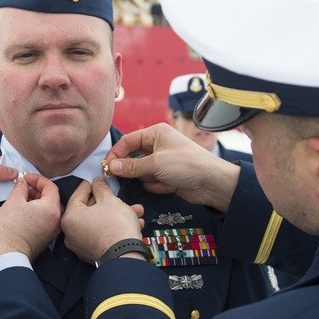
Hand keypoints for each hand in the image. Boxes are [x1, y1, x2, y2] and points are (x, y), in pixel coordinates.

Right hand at [0, 172, 60, 263]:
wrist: (7, 255)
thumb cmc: (9, 230)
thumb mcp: (13, 201)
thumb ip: (21, 187)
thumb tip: (23, 182)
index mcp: (51, 209)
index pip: (50, 186)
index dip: (37, 179)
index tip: (26, 177)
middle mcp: (56, 220)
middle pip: (50, 197)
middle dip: (36, 189)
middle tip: (22, 187)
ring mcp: (52, 230)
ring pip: (47, 209)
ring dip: (35, 200)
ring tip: (20, 198)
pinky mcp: (45, 237)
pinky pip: (44, 219)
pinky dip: (36, 212)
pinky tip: (22, 211)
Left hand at [61, 178, 144, 263]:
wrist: (124, 256)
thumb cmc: (115, 225)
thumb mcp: (110, 200)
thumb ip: (102, 188)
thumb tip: (97, 182)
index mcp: (70, 217)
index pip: (78, 196)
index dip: (89, 186)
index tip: (95, 180)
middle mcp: (71, 233)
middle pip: (90, 211)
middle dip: (108, 202)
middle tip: (118, 195)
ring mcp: (81, 246)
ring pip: (100, 224)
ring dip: (117, 215)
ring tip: (135, 210)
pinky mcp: (92, 255)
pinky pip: (102, 236)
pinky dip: (114, 229)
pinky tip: (134, 224)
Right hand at [104, 123, 240, 211]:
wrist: (211, 182)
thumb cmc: (186, 165)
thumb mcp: (155, 163)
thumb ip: (131, 166)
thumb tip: (111, 166)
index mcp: (156, 133)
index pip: (128, 141)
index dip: (116, 153)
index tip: (106, 166)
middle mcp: (158, 144)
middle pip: (133, 157)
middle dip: (134, 169)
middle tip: (124, 177)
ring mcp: (162, 160)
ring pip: (141, 172)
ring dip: (150, 179)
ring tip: (164, 180)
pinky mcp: (166, 175)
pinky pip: (152, 181)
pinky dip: (158, 185)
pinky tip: (171, 185)